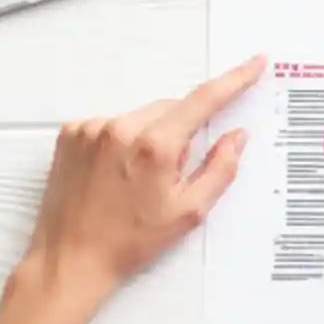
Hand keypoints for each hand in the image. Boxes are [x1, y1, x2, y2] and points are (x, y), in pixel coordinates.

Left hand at [0, 55, 266, 323]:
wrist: (70, 259)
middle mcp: (121, 128)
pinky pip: (111, 124)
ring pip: (140, 116)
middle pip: (170, 110)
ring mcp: (92, 128)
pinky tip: (113, 174)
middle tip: (169, 175)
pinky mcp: (71, 133)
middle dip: (179, 133)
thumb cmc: (127, 242)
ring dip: (148, 137)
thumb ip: (220, 168)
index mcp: (154, 146)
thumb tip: (237, 136)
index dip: (234, 80)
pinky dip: (120, 141)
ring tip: (133, 180)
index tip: (253, 64)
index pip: (204, 100)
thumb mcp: (188, 212)